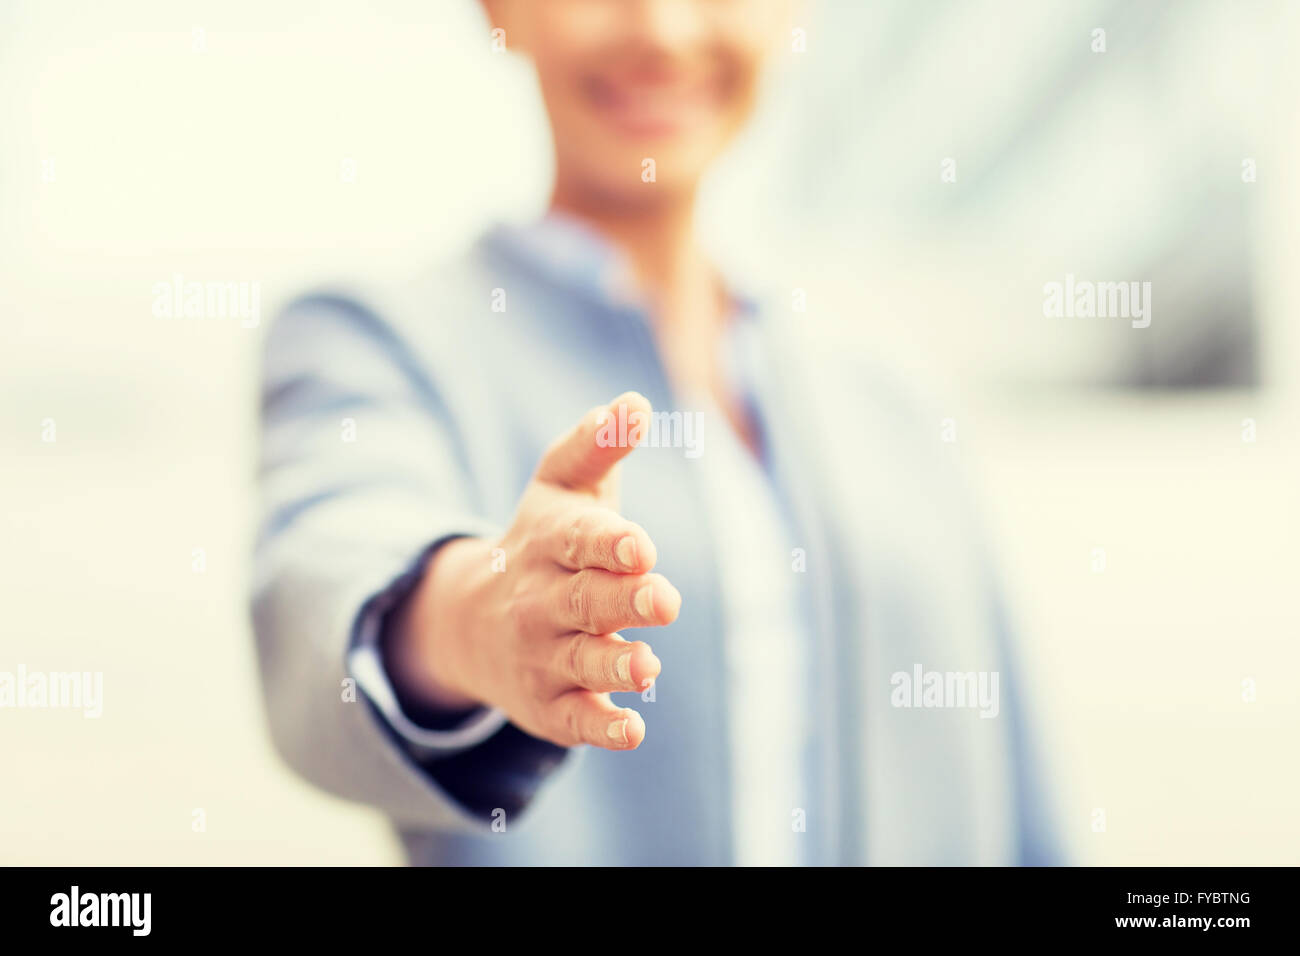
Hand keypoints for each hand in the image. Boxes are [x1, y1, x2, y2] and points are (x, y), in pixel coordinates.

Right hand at [385, 392, 679, 750]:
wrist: (474, 622)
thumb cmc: (544, 542)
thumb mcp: (562, 489)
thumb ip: (597, 445)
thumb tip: (634, 401)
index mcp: (552, 542)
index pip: (581, 539)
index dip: (610, 543)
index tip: (641, 546)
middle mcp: (543, 599)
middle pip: (586, 602)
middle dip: (623, 602)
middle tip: (665, 600)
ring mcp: (542, 654)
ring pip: (580, 663)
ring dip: (614, 667)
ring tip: (648, 667)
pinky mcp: (547, 704)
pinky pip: (571, 721)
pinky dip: (599, 728)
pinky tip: (632, 730)